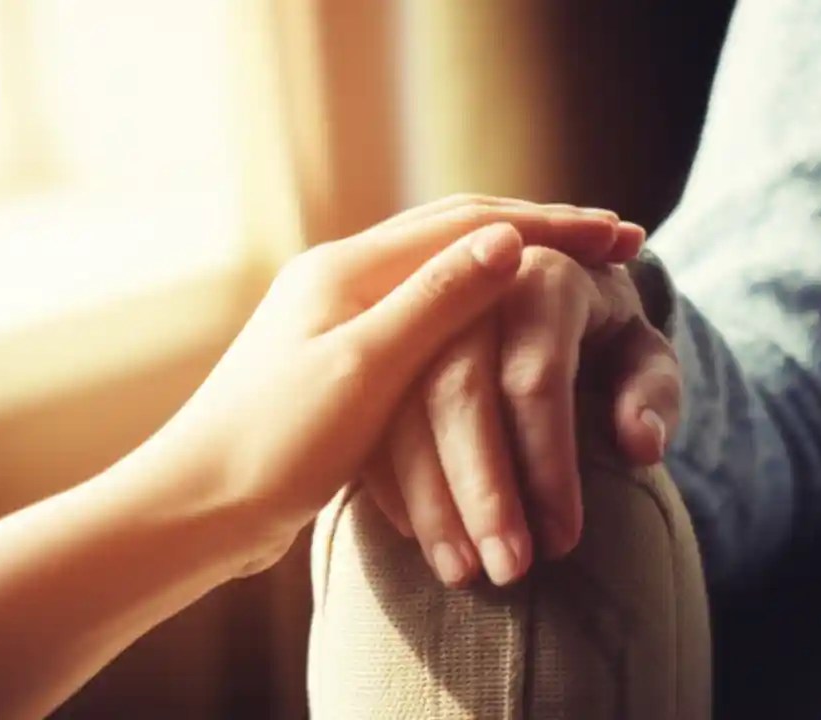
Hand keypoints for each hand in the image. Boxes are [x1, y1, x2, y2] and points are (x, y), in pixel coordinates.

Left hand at [156, 197, 633, 569]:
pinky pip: (422, 325)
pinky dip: (474, 321)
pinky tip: (501, 330)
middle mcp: (341, 282)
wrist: (197, 508)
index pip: (468, 226)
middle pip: (456, 237)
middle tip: (614, 244)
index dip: (551, 227)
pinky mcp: (337, 366)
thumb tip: (509, 240)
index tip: (622, 236)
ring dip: (507, 274)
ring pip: (440, 279)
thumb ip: (435, 302)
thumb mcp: (363, 370)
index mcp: (347, 271)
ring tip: (571, 275)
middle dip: (538, 237)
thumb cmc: (274, 443)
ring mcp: (336, 322)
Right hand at [365, 245, 680, 586]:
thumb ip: (652, 394)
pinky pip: (370, 414)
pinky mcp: (382, 347)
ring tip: (460, 573)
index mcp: (543, 274)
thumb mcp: (645, 356)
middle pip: (456, 388)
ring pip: (403, 405)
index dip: (547, 463)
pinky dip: (390, 480)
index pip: (536, 375)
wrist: (544, 294)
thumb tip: (639, 444)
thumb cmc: (604, 337)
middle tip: (506, 572)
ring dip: (429, 497)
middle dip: (479, 489)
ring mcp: (415, 314)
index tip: (562, 542)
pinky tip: (416, 536)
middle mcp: (468, 282)